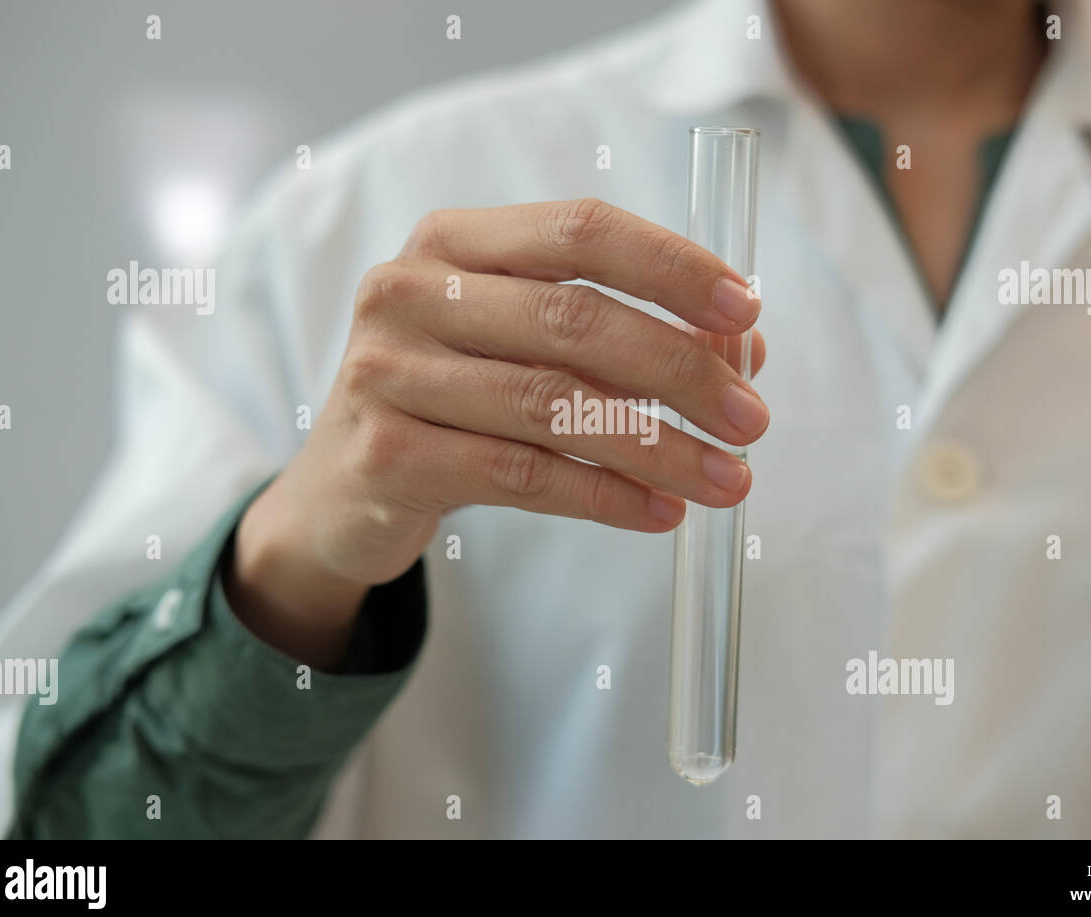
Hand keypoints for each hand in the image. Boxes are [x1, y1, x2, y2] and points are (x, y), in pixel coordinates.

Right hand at [226, 199, 767, 665]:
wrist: (339, 488)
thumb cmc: (452, 402)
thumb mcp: (520, 347)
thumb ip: (618, 337)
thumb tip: (745, 354)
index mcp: (453, 242)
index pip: (578, 230)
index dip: (670, 266)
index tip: (746, 310)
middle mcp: (409, 291)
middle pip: (573, 319)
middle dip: (681, 370)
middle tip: (752, 420)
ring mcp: (386, 373)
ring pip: (552, 406)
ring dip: (659, 446)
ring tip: (728, 480)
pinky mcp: (385, 455)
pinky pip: (521, 475)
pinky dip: (605, 496)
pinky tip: (660, 512)